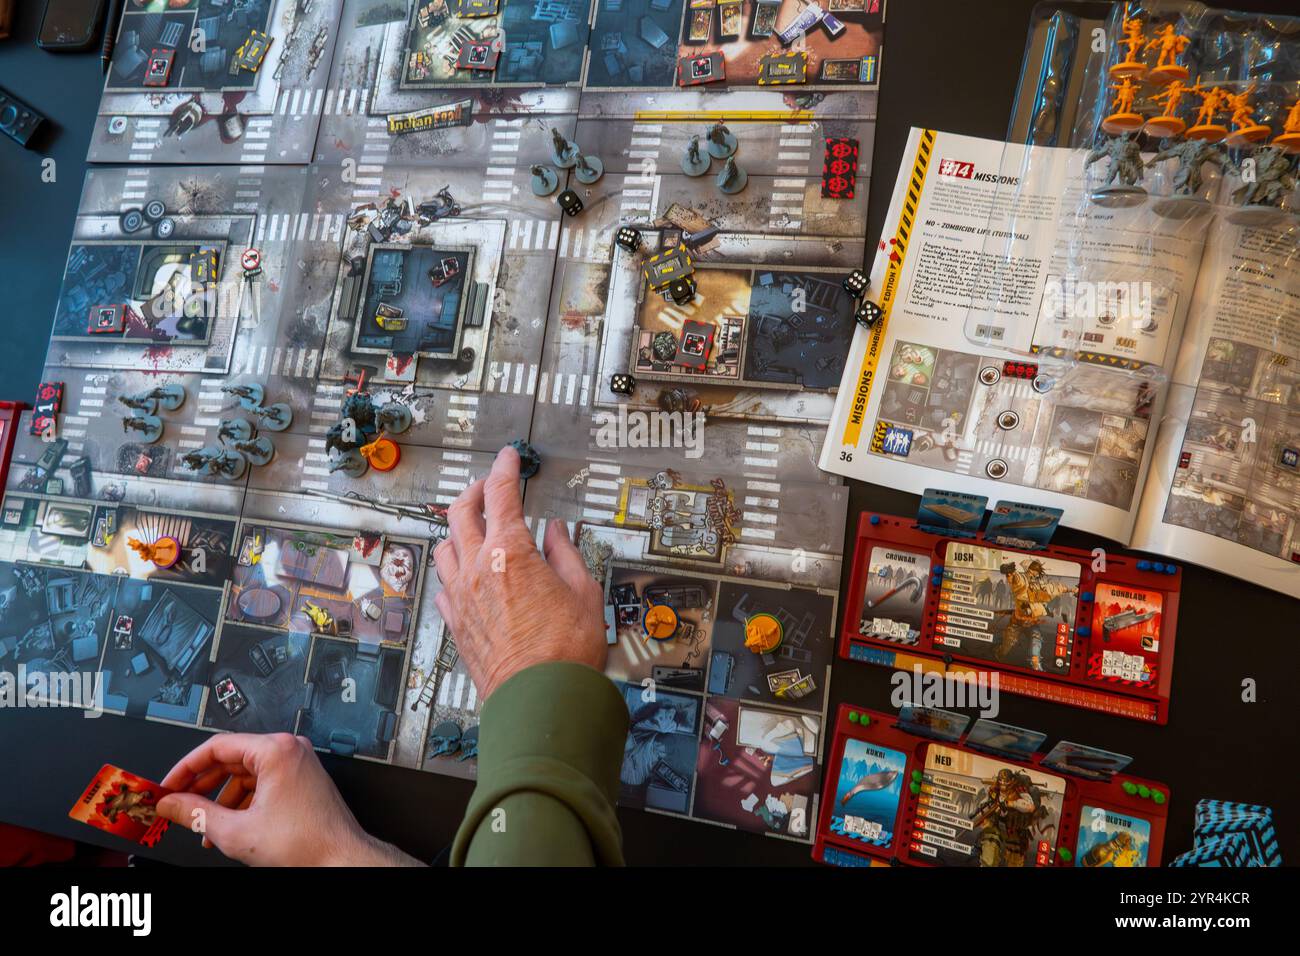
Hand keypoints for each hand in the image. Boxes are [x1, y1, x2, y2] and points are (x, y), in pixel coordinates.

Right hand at [156, 733, 419, 865]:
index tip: (167, 785)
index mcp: (275, 750)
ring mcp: (297, 763)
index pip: (216, 746)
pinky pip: (261, 783)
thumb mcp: (236, 830)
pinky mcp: (301, 779)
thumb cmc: (305, 843)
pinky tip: (230, 825)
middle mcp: (289, 749)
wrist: (340, 859)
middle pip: (230, 758)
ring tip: (205, 825)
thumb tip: (170, 803)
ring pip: (244, 773)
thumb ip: (195, 814)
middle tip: (178, 803)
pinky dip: (242, 802)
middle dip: (201, 785)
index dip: (185, 768)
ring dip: (221, 798)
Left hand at [434, 445, 606, 700]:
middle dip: (474, 492)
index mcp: (511, 552)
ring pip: (444, 546)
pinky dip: (455, 570)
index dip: (505, 469)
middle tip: (489, 487)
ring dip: (458, 530)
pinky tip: (466, 573)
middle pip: (460, 513)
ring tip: (473, 528)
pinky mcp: (456, 622)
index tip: (509, 458)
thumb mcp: (583, 591)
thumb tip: (556, 532)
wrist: (540, 699)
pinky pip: (444, 585)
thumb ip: (566, 554)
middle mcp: (477, 568)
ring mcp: (461, 596)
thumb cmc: (566, 651)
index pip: (501, 494)